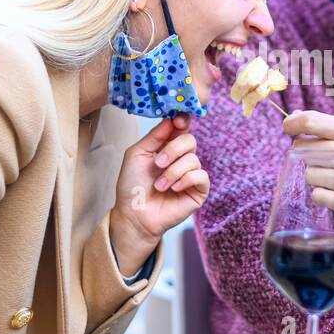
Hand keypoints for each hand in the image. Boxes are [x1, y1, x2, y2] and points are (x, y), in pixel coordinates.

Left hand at [108, 115, 209, 275]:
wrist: (134, 214)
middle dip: (173, 150)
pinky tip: (173, 189)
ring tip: (160, 185)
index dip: (183, 121)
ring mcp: (191, 174)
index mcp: (167, 146)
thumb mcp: (137, 154)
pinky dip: (185, 180)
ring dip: (173, 172)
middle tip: (158, 163)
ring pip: (193, 159)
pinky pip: (201, 176)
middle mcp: (181, 158)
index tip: (177, 123)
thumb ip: (155, 135)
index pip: (182, 127)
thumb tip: (172, 119)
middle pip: (190, 140)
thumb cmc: (133, 185)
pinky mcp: (199, 190)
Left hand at [281, 110, 333, 225]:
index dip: (293, 123)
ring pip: (309, 174)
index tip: (287, 127)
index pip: (312, 121)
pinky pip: (316, 195)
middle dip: (309, 155)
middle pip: (304, 149)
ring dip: (317, 177)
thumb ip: (327, 125)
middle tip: (326, 161)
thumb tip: (292, 118)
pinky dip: (322, 195)